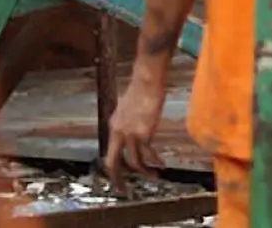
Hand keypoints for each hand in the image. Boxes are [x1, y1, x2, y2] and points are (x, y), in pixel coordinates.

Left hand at [103, 72, 167, 189]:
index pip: (109, 153)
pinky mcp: (144, 133)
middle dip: (118, 179)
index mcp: (114, 126)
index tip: (119, 176)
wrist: (147, 81)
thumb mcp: (128, 108)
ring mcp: (130, 133)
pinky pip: (148, 153)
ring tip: (153, 176)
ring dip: (143, 172)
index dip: (114, 168)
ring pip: (133, 161)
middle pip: (113, 162)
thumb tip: (133, 131)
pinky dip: (155, 161)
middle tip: (123, 190)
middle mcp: (118, 132)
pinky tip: (162, 164)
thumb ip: (128, 122)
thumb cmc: (141, 90)